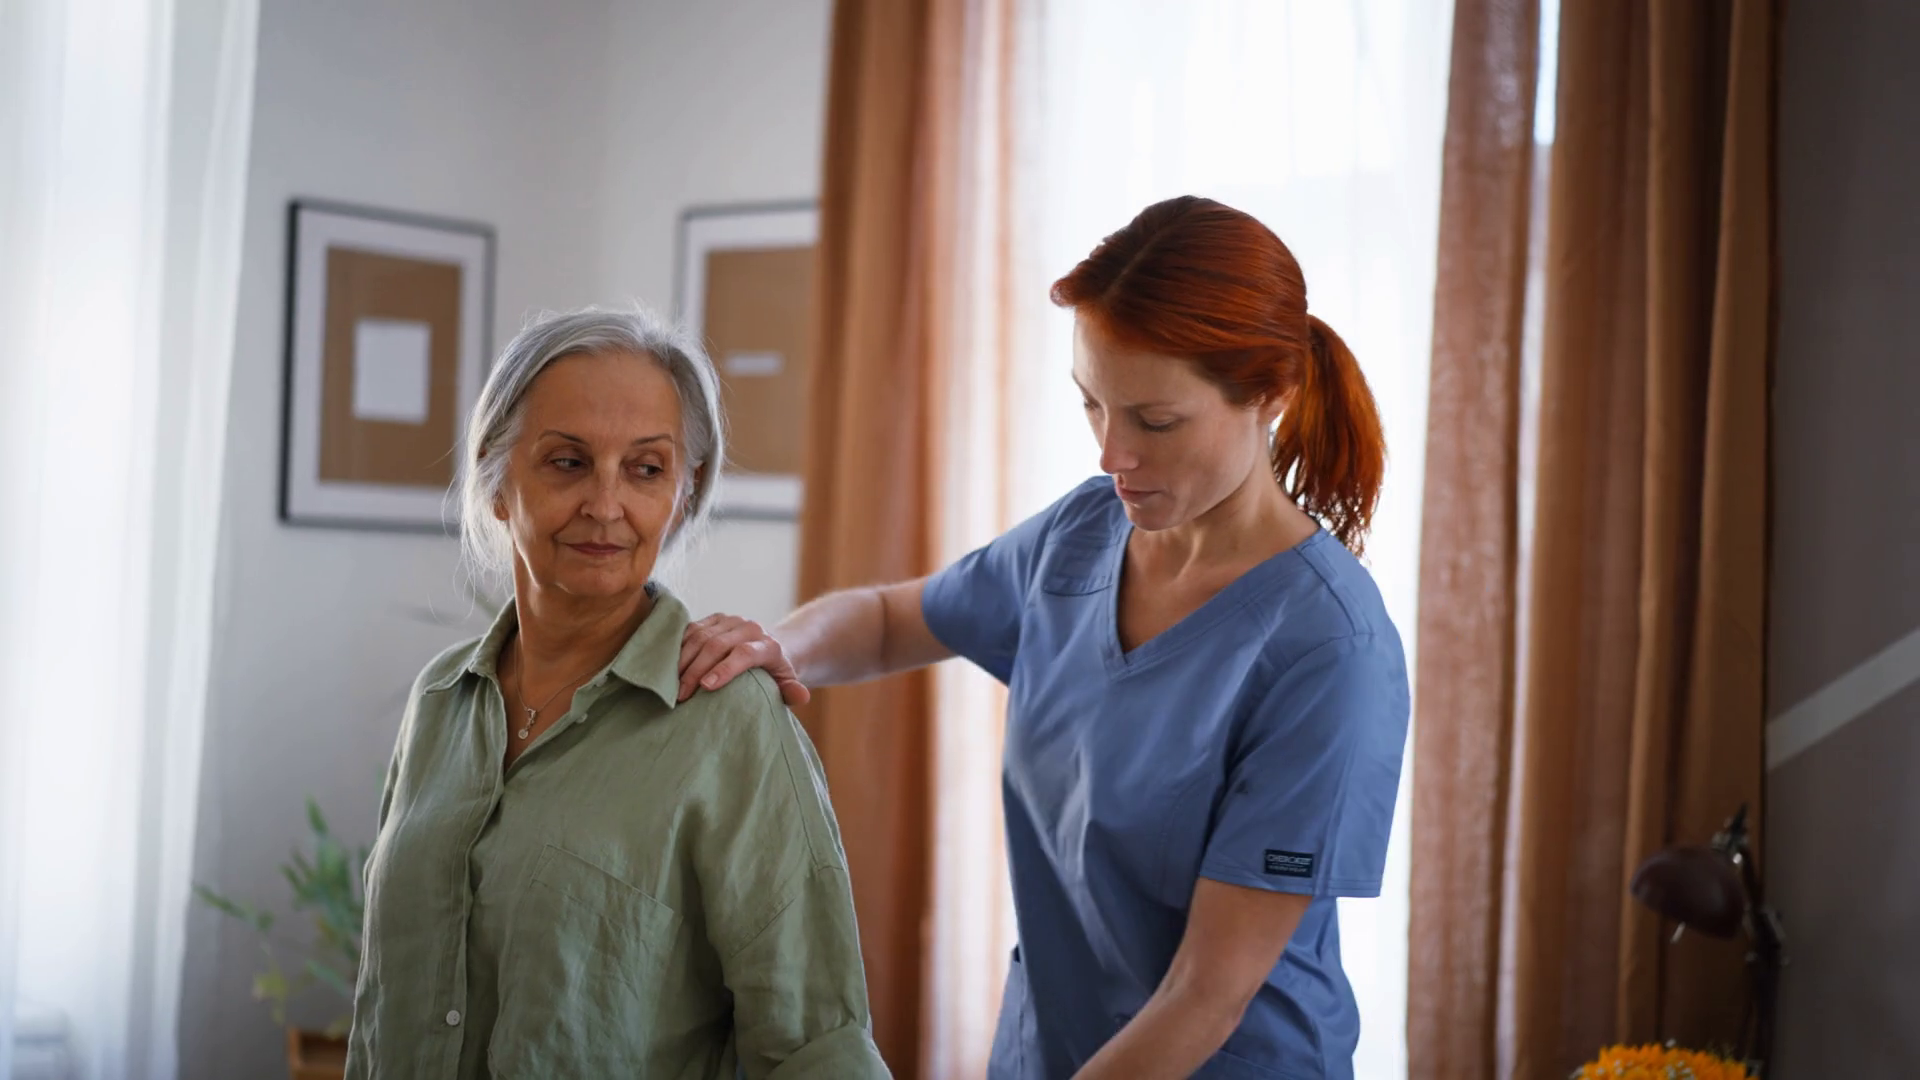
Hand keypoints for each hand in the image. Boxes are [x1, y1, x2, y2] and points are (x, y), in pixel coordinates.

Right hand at [678, 614, 811, 707]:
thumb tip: (801, 697)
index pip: (744, 653)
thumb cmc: (776, 674)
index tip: (706, 687)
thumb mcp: (787, 684)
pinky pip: (691, 629)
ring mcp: (730, 620)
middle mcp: (749, 627)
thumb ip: (792, 691)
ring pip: (700, 636)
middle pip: (716, 645)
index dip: (725, 669)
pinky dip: (678, 647)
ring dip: (682, 660)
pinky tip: (669, 667)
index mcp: (769, 645)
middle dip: (696, 671)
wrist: (771, 647)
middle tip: (681, 696)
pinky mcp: (714, 618)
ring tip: (671, 685)